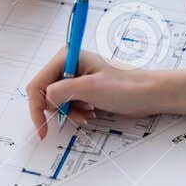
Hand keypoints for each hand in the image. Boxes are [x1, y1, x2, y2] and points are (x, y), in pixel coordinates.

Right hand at [25, 51, 185, 137]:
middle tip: (77, 116)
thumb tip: (46, 99)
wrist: (148, 94)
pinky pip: (67, 104)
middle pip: (45, 94)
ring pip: (56, 102)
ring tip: (87, 113)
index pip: (38, 85)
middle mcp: (67, 64)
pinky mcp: (81, 88)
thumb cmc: (125, 86)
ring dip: (69, 113)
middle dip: (58, 110)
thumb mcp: (90, 88)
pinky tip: (90, 112)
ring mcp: (74, 76)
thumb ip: (62, 91)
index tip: (43, 128)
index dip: (37, 108)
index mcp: (66, 57)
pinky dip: (75, 113)